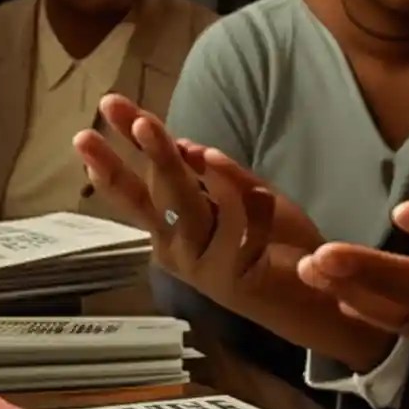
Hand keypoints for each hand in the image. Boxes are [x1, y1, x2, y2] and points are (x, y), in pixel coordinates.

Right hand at [74, 94, 395, 370]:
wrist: (315, 296)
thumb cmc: (274, 245)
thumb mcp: (242, 199)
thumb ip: (214, 178)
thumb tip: (184, 144)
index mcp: (172, 231)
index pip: (137, 188)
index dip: (116, 156)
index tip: (93, 123)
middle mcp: (179, 249)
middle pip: (157, 193)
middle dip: (144, 153)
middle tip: (122, 113)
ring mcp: (204, 266)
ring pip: (189, 208)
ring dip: (177, 169)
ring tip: (175, 138)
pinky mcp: (237, 278)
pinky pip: (241, 229)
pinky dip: (247, 203)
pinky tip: (257, 186)